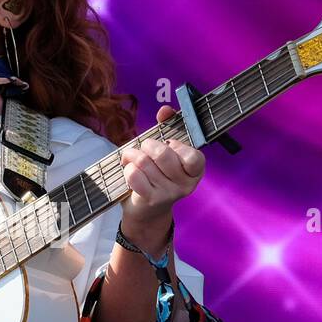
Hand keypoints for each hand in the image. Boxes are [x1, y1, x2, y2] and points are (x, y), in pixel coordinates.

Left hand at [118, 105, 204, 248]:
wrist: (147, 212)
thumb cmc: (157, 175)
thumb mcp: (167, 152)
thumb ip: (168, 127)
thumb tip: (165, 110)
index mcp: (195, 171)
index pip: (193, 156)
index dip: (177, 145)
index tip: (169, 145)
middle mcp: (186, 185)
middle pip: (163, 154)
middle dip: (148, 146)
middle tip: (144, 149)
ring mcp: (168, 194)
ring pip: (144, 162)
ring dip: (132, 155)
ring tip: (131, 159)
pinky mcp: (150, 200)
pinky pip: (133, 175)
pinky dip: (126, 168)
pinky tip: (128, 170)